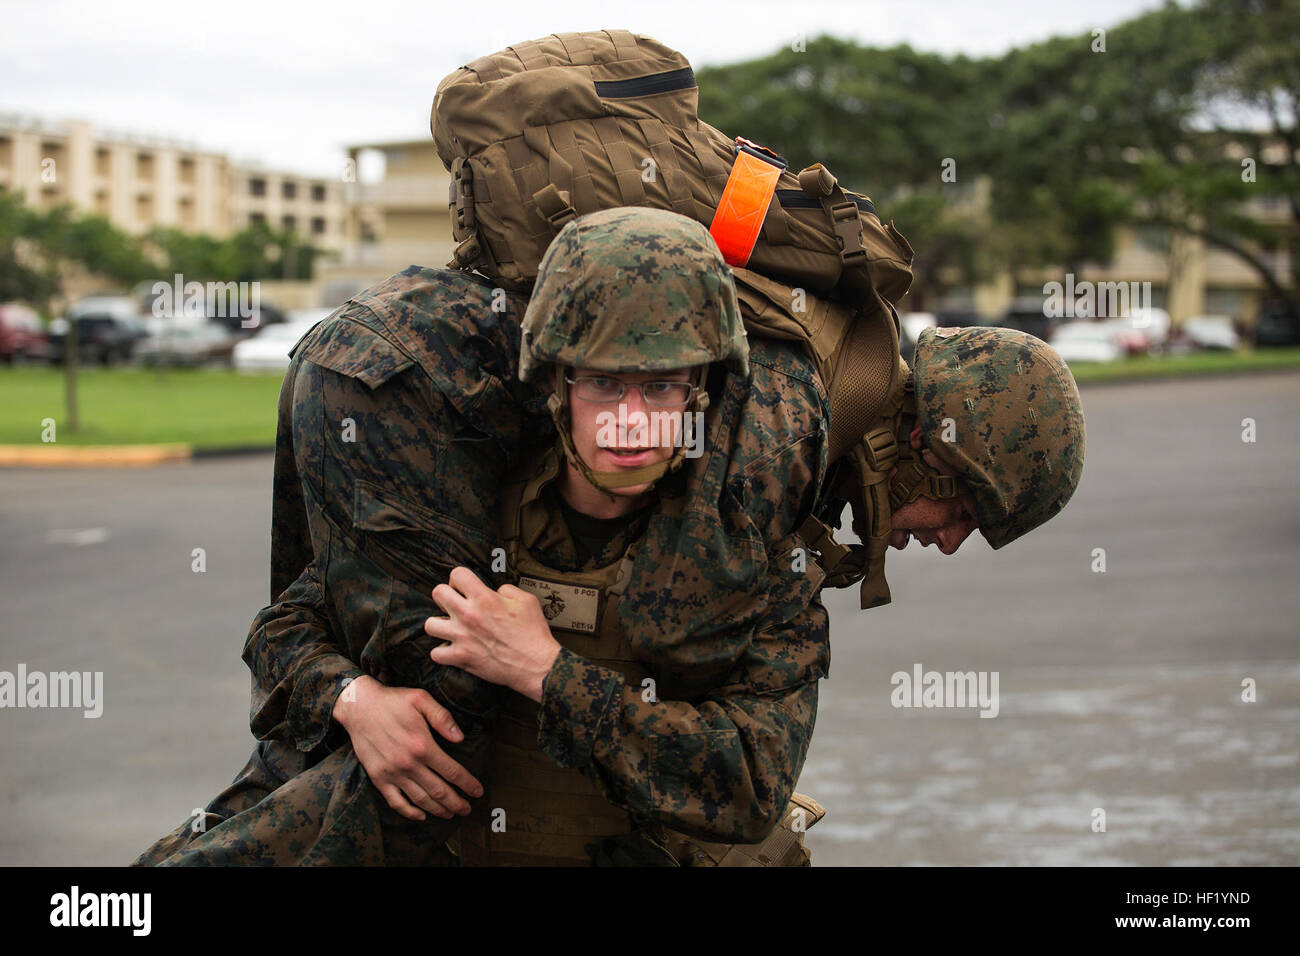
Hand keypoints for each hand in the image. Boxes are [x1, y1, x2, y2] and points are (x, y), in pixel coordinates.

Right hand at [332, 674, 483, 821]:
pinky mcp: (378, 778)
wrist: (359, 706)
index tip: (478, 792)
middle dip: (456, 803)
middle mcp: (409, 764)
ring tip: (450, 814)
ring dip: (438, 810)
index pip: (452, 772)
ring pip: (420, 800)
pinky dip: (410, 812)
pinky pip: (395, 802)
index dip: (468, 784)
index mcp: (423, 745)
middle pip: (439, 791)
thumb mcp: (421, 699)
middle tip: (467, 810)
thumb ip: (442, 718)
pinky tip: (421, 815)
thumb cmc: (392, 701)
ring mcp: (392, 773)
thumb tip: (460, 737)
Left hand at [425, 567, 561, 702]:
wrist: (536, 664)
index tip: (462, 587)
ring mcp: (462, 637)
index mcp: (484, 598)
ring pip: (430, 624)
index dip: (458, 579)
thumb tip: (496, 591)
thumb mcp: (527, 601)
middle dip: (445, 596)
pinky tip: (452, 649)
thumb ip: (508, 590)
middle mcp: (469, 615)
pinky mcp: (461, 657)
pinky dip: (442, 652)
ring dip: (440, 625)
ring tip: (450, 627)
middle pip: (437, 593)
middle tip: (454, 604)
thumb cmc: (533, 634)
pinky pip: (436, 653)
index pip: (457, 574)